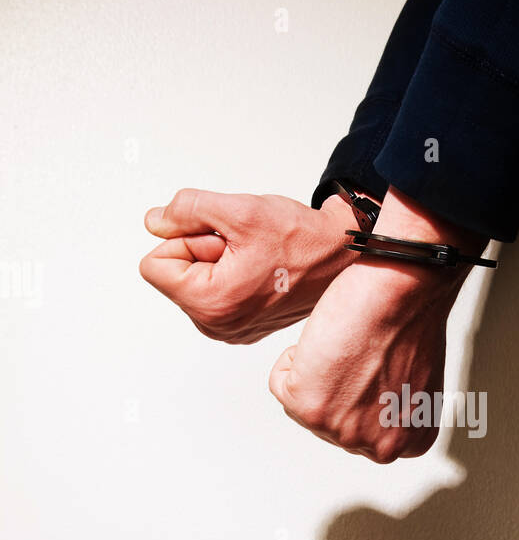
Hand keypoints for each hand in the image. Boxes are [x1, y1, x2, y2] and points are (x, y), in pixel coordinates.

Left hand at [139, 188, 355, 343]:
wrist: (343, 257)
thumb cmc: (302, 239)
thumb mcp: (239, 210)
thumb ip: (186, 210)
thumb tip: (155, 222)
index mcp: (211, 304)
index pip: (154, 264)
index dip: (184, 239)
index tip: (223, 240)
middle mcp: (217, 326)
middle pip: (174, 274)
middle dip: (201, 251)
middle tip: (244, 248)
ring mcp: (230, 330)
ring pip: (194, 281)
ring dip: (216, 261)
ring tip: (255, 258)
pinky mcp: (242, 327)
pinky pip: (213, 292)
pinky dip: (230, 274)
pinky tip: (260, 269)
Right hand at [268, 189, 487, 461]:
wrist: (403, 290)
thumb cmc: (413, 319)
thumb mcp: (414, 383)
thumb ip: (387, 409)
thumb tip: (359, 408)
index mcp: (408, 443)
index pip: (361, 431)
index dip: (357, 391)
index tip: (370, 369)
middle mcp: (380, 448)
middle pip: (329, 420)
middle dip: (334, 385)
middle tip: (357, 353)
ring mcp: (344, 433)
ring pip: (302, 402)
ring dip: (315, 369)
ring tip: (346, 345)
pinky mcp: (311, 410)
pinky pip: (280, 383)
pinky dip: (294, 355)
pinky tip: (329, 339)